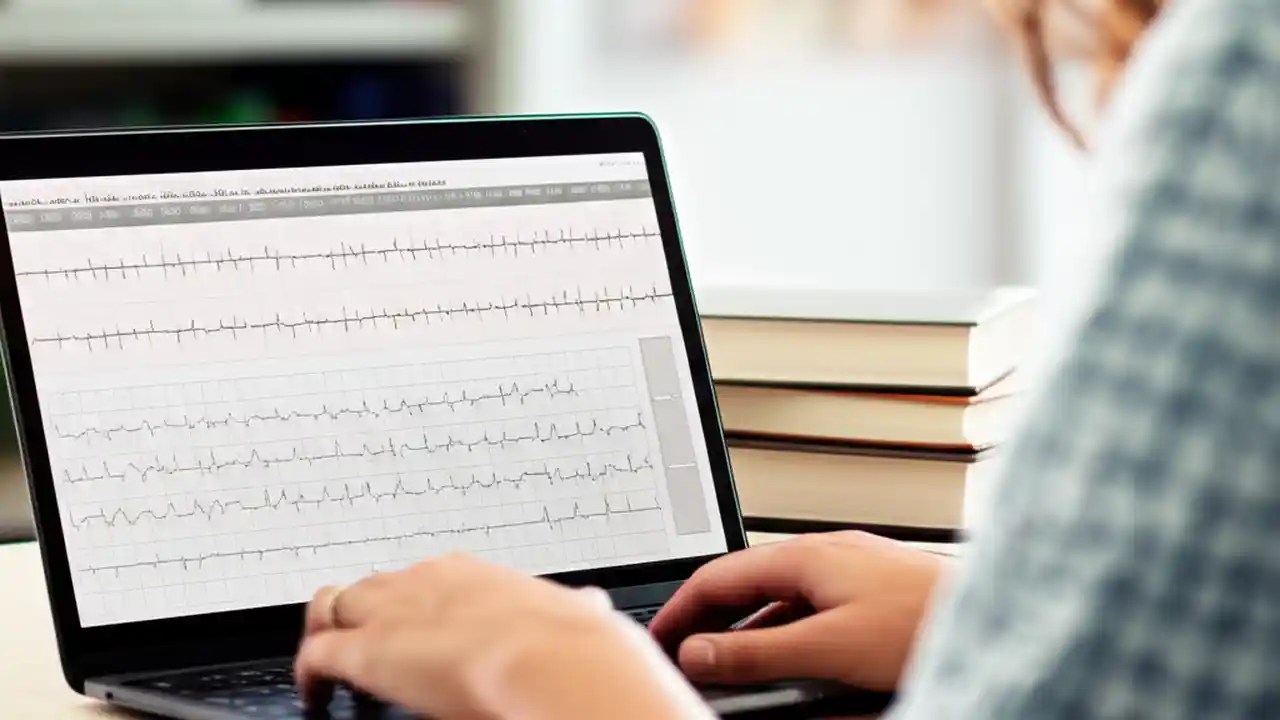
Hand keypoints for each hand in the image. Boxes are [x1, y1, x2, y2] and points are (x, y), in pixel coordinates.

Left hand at [295, 554, 711, 719]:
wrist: (554, 659)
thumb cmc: (571, 644)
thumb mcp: (576, 613)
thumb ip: (574, 608)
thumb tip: (590, 605)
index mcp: (474, 574)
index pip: (427, 578)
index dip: (418, 603)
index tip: (426, 627)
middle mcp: (427, 583)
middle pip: (373, 586)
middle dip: (366, 613)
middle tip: (369, 644)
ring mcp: (393, 614)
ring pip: (335, 604)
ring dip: (330, 631)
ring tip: (329, 665)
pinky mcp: (368, 652)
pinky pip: (316, 654)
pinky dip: (309, 675)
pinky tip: (316, 696)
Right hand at [649, 531, 945, 689]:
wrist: (996, 619)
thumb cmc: (925, 621)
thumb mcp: (828, 646)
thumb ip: (758, 652)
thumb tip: (701, 653)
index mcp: (806, 555)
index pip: (718, 575)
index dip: (681, 609)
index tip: (660, 638)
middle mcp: (826, 556)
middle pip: (747, 586)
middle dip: (711, 621)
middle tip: (687, 657)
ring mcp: (851, 573)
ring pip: (779, 602)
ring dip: (749, 634)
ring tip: (730, 670)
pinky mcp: (872, 595)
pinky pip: (810, 611)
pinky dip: (785, 636)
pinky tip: (789, 667)